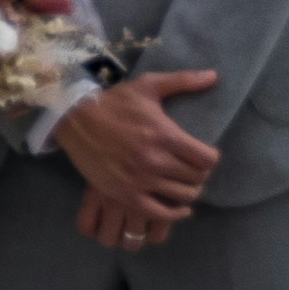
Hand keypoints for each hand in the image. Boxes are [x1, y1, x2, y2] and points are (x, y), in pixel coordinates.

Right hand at [61, 67, 220, 248]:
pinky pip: (161, 213)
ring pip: (183, 196)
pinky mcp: (125, 193)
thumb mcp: (148, 86)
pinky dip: (174, 213)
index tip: (202, 155)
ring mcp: (140, 180)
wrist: (74, 118)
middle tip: (191, 169)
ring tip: (182, 183)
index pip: (207, 159)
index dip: (209, 158)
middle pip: (197, 178)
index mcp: (165, 134)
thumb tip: (214, 75)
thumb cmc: (113, 102)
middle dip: (199, 174)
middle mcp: (155, 160)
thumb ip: (184, 81)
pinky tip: (178, 207)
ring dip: (188, 191)